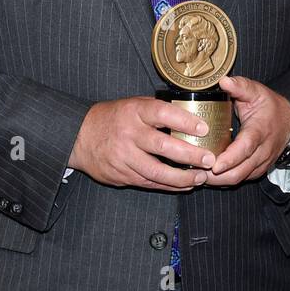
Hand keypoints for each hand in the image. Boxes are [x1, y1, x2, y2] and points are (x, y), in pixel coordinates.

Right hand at [68, 96, 215, 190]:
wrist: (79, 137)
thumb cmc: (114, 118)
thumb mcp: (133, 104)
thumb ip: (157, 110)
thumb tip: (192, 113)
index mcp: (135, 112)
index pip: (163, 113)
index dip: (185, 121)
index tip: (204, 128)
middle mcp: (129, 134)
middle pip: (163, 146)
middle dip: (190, 155)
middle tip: (209, 159)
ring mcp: (124, 157)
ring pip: (157, 171)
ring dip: (182, 177)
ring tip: (200, 177)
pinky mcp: (121, 175)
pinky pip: (149, 183)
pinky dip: (169, 186)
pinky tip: (185, 185)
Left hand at [204, 75, 289, 186]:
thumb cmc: (270, 107)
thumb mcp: (257, 91)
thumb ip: (240, 86)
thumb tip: (223, 81)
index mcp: (260, 130)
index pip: (245, 148)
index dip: (230, 159)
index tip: (214, 164)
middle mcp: (262, 151)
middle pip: (240, 171)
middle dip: (217, 176)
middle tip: (196, 171)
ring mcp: (261, 163)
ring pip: (239, 178)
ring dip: (218, 181)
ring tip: (198, 175)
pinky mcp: (258, 170)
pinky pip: (241, 179)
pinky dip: (224, 180)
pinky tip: (209, 176)